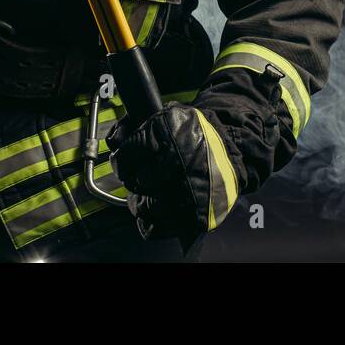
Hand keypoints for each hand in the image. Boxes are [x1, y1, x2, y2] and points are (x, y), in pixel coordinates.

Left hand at [104, 101, 238, 241]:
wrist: (232, 151)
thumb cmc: (195, 134)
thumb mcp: (167, 116)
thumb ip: (136, 125)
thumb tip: (113, 141)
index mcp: (166, 133)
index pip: (126, 156)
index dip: (122, 161)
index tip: (125, 162)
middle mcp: (176, 161)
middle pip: (134, 181)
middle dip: (134, 180)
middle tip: (141, 177)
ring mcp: (185, 191)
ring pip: (143, 206)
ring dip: (141, 201)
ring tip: (148, 194)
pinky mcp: (194, 215)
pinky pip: (155, 227)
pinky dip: (150, 221)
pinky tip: (154, 211)